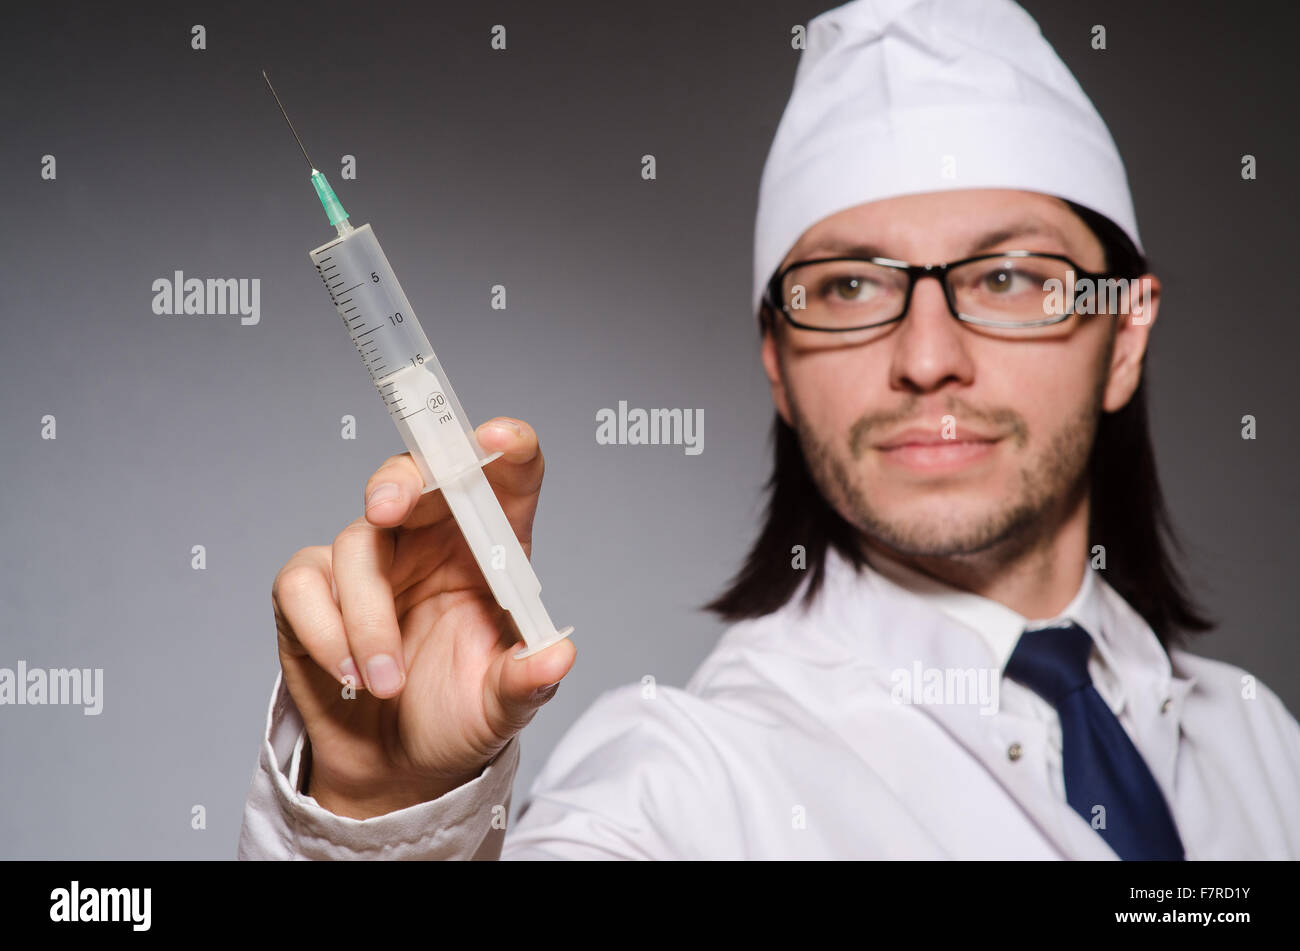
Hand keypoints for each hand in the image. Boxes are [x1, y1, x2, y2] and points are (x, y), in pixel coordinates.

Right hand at [270, 418, 575, 817]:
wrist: (397, 768)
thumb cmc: (457, 718)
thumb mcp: (501, 708)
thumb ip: (527, 680)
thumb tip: (558, 655)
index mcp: (490, 550)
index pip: (506, 480)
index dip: (507, 448)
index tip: (499, 440)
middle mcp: (431, 540)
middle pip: (415, 474)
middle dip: (399, 481)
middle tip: (386, 509)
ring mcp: (371, 560)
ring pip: (357, 542)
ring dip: (367, 617)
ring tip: (385, 682)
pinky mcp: (316, 590)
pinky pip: (304, 582)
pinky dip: (324, 629)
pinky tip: (349, 674)